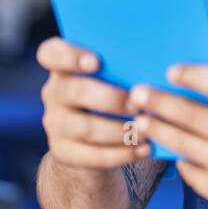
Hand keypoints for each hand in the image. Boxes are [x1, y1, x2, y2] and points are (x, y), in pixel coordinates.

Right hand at [36, 37, 150, 169]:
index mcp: (62, 65)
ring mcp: (55, 123)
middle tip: (139, 105)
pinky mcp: (63, 151)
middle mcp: (53, 92)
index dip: (71, 56)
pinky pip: (92, 155)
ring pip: (86, 128)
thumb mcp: (110, 77)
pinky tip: (143, 149)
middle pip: (77, 91)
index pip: (51, 53)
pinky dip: (121, 153)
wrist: (91, 140)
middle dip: (112, 99)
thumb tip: (156, 62)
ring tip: (147, 130)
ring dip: (121, 130)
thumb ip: (122, 67)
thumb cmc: (111, 94)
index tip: (96, 62)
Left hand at [127, 63, 207, 208]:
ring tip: (141, 119)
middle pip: (190, 114)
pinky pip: (187, 169)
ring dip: (156, 128)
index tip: (171, 71)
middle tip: (137, 93)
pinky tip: (169, 148)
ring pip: (180, 143)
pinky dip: (177, 157)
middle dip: (157, 101)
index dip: (192, 75)